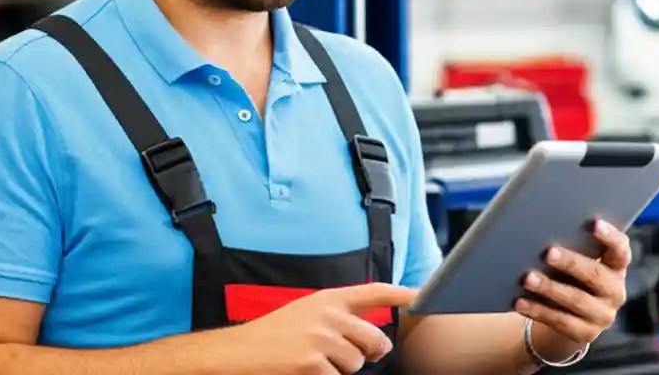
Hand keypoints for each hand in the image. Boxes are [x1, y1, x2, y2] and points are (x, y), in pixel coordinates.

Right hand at [228, 282, 417, 373]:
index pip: (374, 291)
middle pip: (375, 339)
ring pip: (357, 364)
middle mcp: (328, 315)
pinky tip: (304, 372)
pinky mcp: (312, 364)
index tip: (422, 297)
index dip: (402, 294)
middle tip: (344, 355)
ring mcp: (320, 339)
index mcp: (328, 299)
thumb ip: (338, 316)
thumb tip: (373, 335)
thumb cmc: (272, 336)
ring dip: (340, 370)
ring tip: (312, 362)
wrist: (236, 353)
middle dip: (367, 353)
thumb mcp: (306, 312)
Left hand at [515, 219, 631, 360]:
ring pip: (576, 300)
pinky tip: (520, 301)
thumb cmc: (574, 275)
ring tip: (527, 278)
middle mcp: (615, 291)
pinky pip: (561, 321)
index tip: (594, 223)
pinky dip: (538, 310)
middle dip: (571, 263)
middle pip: (595, 275)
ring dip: (550, 288)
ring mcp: (603, 315)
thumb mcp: (580, 261)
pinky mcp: (586, 333)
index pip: (620, 249)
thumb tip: (541, 229)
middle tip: (547, 252)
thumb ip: (573, 246)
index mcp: (617, 266)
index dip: (610, 237)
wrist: (575, 315)